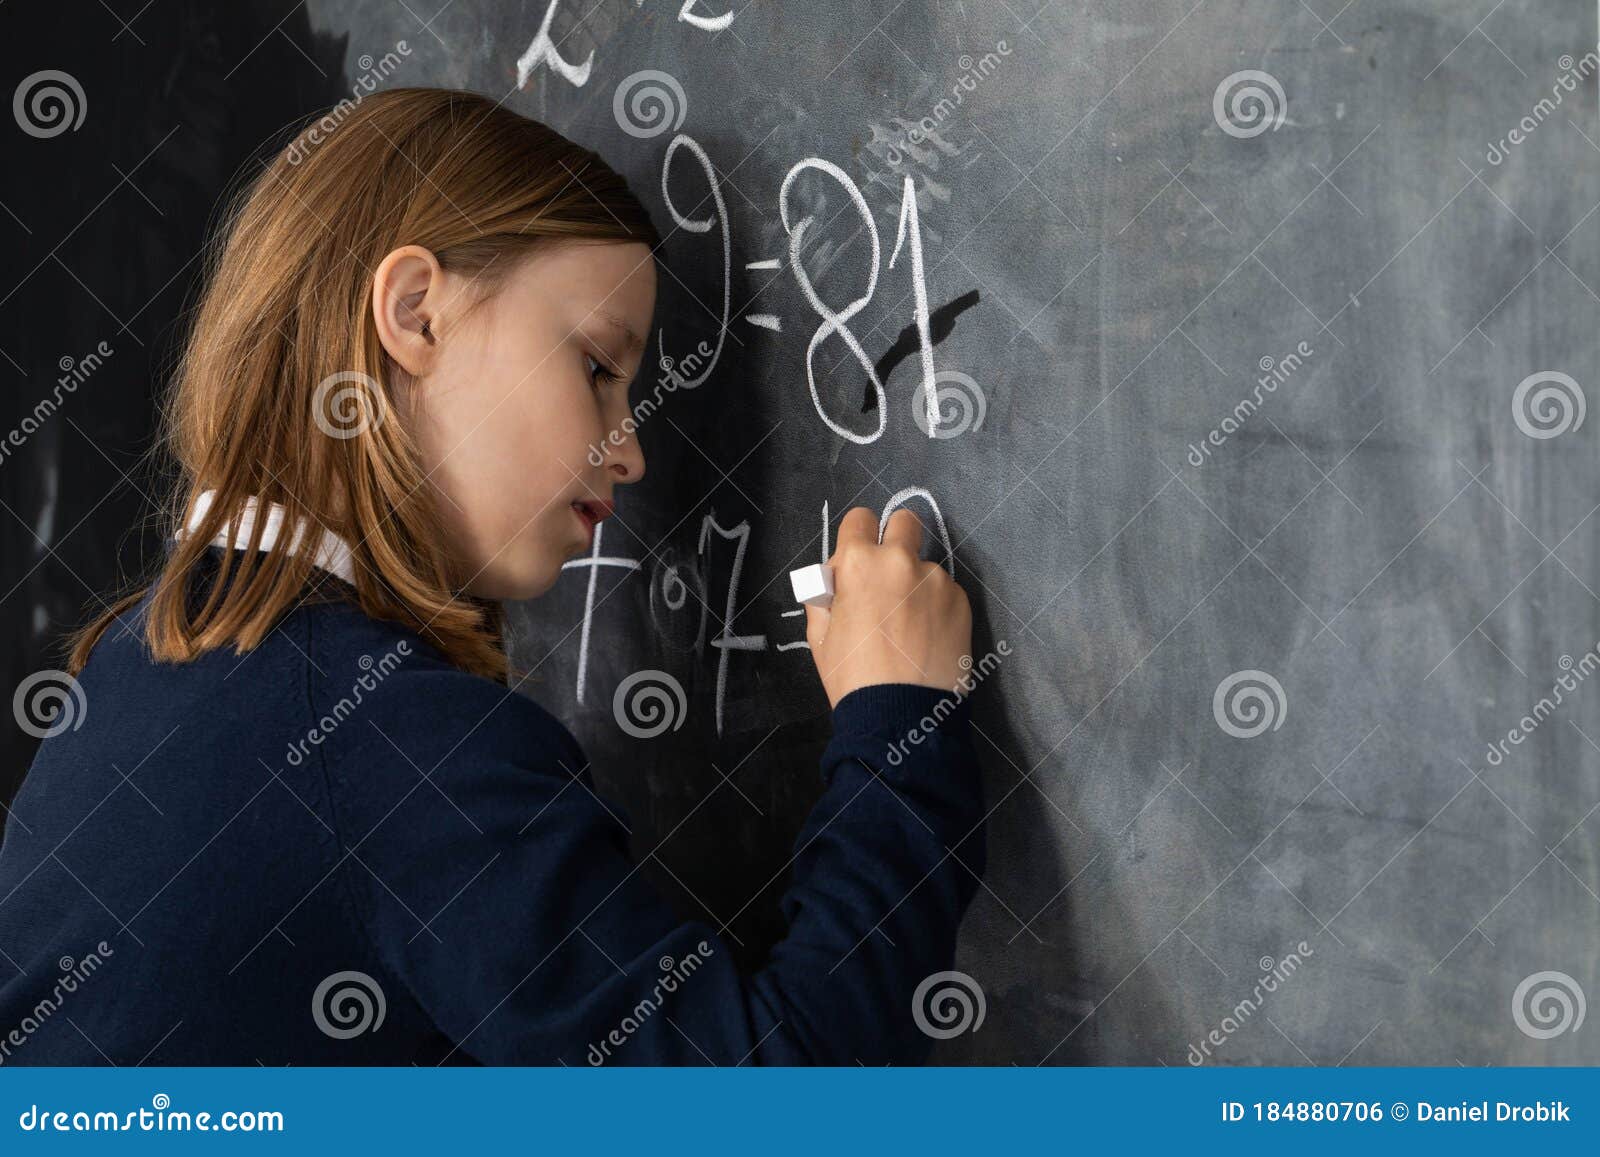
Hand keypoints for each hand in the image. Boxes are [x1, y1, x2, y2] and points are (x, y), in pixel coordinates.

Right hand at [804, 506, 972, 708]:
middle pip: (905, 522)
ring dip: (917, 585)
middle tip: (890, 575)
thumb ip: (826, 594)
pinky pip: (945, 593)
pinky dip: (937, 608)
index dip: (857, 538)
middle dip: (896, 538)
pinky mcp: (962, 601)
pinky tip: (928, 639)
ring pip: (925, 567)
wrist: (901, 716)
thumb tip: (837, 578)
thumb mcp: (820, 635)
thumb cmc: (852, 677)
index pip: (859, 519)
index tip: (859, 558)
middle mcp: (901, 561)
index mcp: (860, 563)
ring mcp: (937, 580)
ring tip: (910, 629)